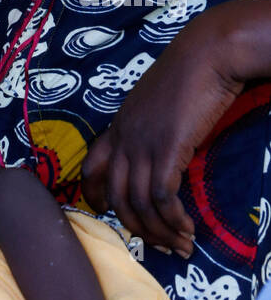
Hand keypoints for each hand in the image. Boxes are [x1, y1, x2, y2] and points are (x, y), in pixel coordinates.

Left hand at [82, 15, 242, 254]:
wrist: (206, 54)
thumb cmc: (188, 75)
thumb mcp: (156, 104)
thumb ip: (149, 129)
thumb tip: (159, 156)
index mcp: (118, 125)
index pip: (91, 168)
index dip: (95, 197)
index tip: (110, 216)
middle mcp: (124, 137)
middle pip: (116, 197)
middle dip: (136, 228)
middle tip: (158, 245)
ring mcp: (143, 144)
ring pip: (140, 203)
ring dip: (160, 231)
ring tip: (180, 245)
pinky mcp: (168, 149)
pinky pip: (163, 197)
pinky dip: (173, 219)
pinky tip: (186, 229)